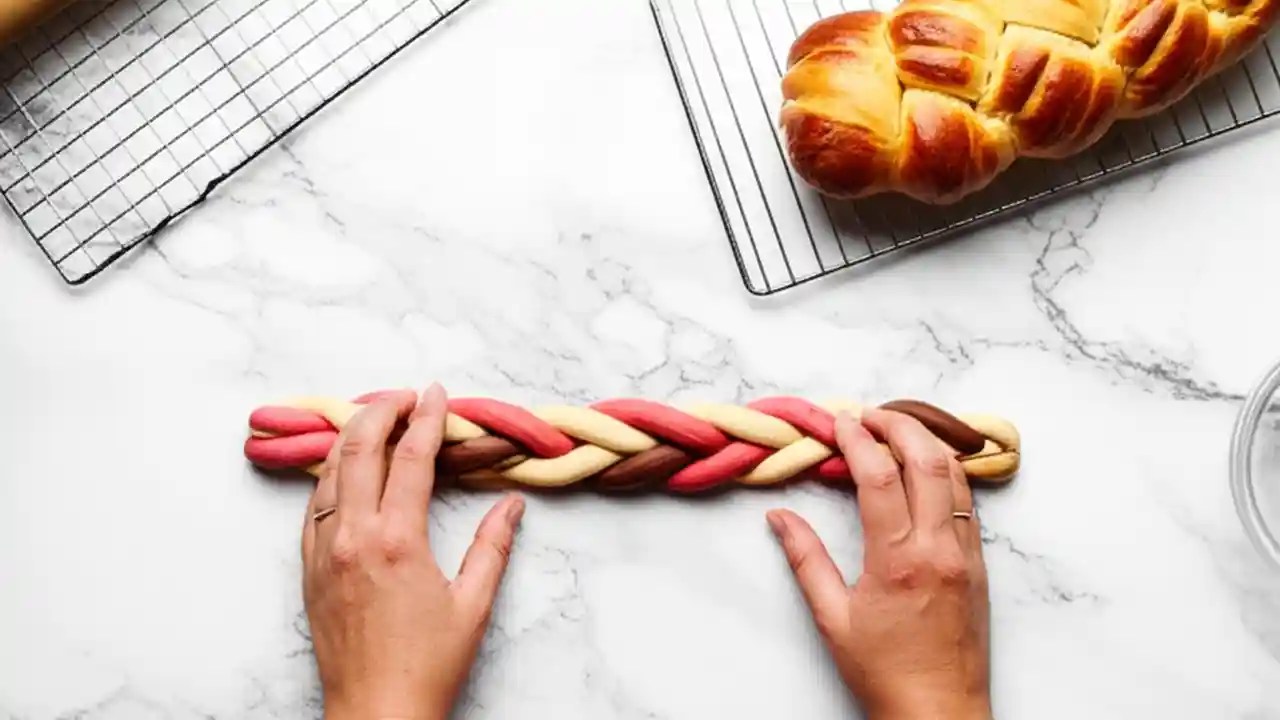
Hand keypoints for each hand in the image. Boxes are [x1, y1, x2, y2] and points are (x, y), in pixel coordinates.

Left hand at [302, 384, 525, 719]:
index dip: (427, 417)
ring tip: (375, 417)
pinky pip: (313, 505)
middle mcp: (353, 537)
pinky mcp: (308, 570)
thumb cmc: (427, 666)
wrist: (376, 713)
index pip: (412, 457)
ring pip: (329, 471)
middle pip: (360, 448)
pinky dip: (330, 474)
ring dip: (352, 436)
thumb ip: (493, 547)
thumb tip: (512, 503)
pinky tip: (345, 469)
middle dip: (381, 409)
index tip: (437, 394)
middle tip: (405, 396)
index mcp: (397, 540)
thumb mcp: (473, 605)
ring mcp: (323, 551)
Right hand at [767, 409, 991, 719]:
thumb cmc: (884, 672)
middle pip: (928, 461)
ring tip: (897, 429)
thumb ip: (805, 560)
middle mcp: (939, 549)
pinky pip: (969, 503)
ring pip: (957, 476)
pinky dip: (948, 473)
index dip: (858, 440)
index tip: (841, 421)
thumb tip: (779, 517)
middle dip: (899, 425)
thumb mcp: (832, 619)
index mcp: (898, 561)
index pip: (880, 477)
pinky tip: (927, 468)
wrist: (939, 713)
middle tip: (870, 415)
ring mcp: (966, 555)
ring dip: (928, 443)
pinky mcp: (980, 565)